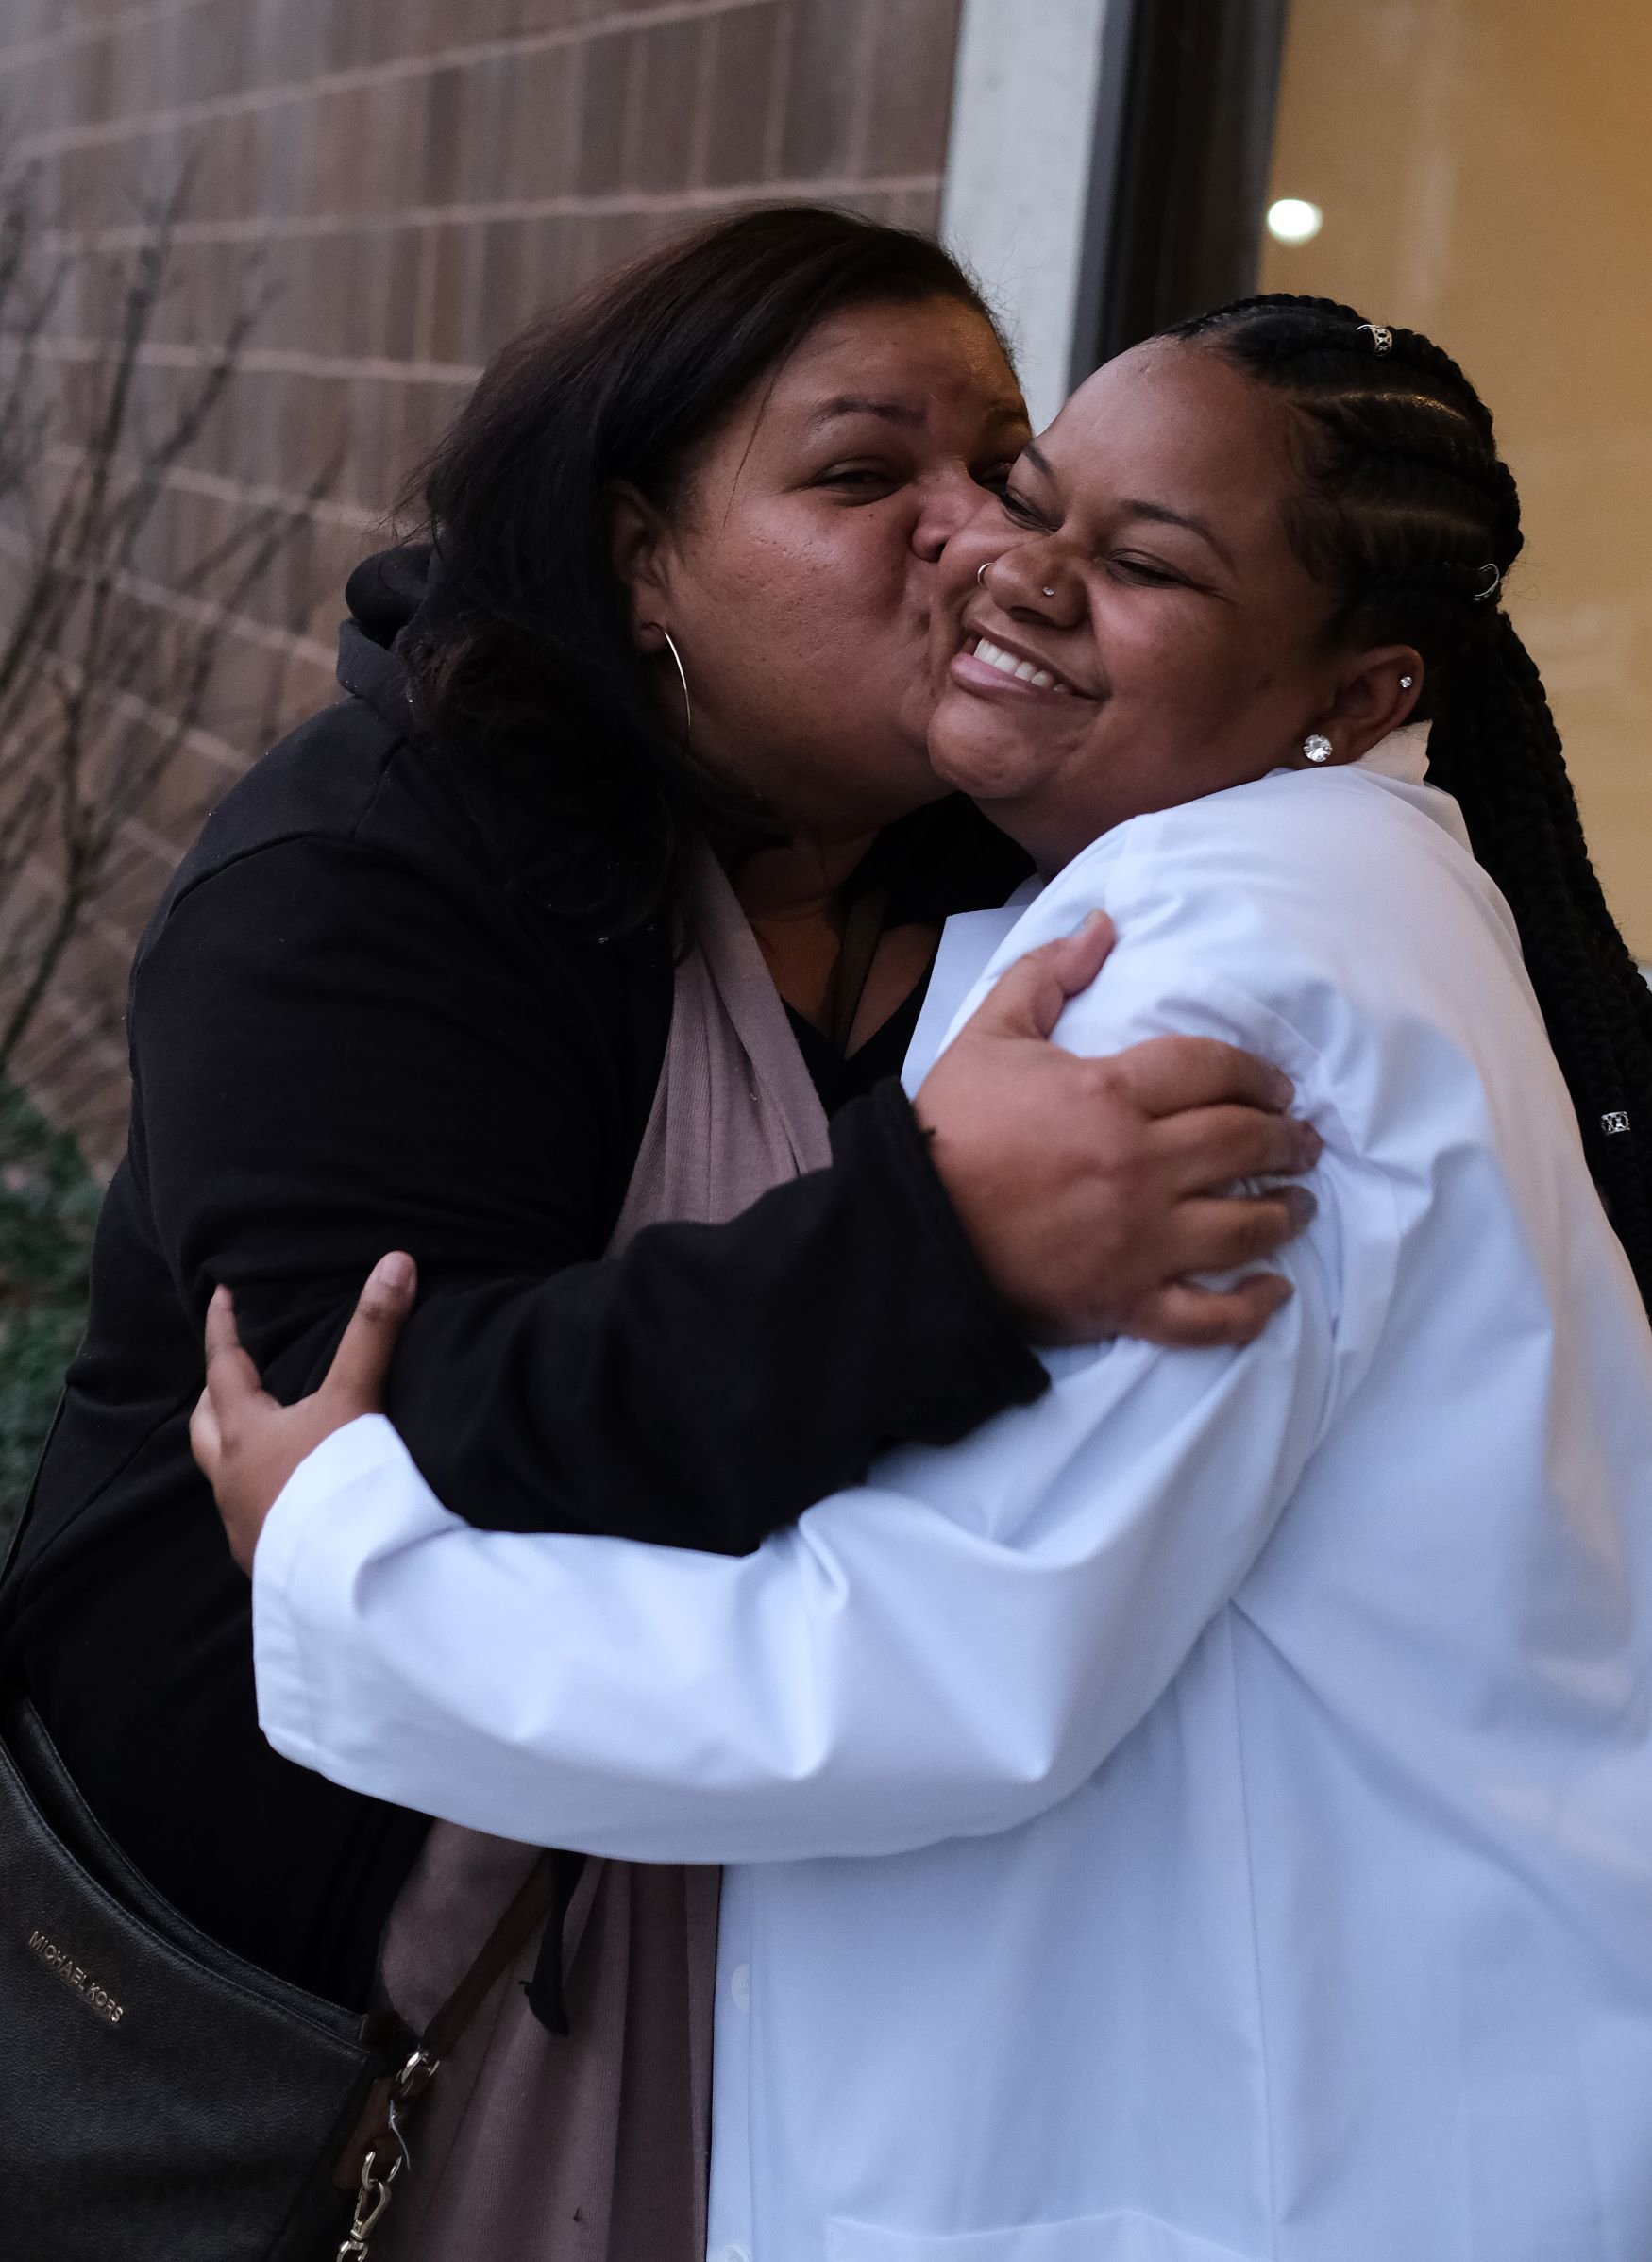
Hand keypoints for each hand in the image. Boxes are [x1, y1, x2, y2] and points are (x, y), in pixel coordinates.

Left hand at [190, 1252, 417, 1573]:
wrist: (345, 1579)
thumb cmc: (341, 1484)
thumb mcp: (358, 1398)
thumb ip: (374, 1331)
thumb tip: (396, 1259)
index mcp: (245, 1433)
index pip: (223, 1367)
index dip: (223, 1327)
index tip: (219, 1295)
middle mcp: (231, 1478)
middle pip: (206, 1424)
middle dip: (216, 1393)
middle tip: (232, 1370)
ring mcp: (245, 1523)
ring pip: (223, 1474)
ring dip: (234, 1447)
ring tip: (261, 1434)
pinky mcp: (266, 1558)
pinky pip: (252, 1515)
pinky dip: (263, 1494)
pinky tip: (292, 1497)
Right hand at [913, 914, 1319, 1347]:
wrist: (908, 1231)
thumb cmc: (948, 1131)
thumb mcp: (989, 1036)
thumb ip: (1047, 975)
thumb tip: (1102, 925)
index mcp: (1110, 1094)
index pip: (1214, 1070)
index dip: (1257, 1073)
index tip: (1277, 1086)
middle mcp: (1139, 1166)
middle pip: (1242, 1143)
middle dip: (1287, 1140)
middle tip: (1303, 1141)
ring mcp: (1138, 1240)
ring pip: (1243, 1226)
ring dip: (1284, 1213)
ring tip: (1300, 1204)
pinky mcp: (1125, 1302)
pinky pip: (1208, 1316)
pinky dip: (1250, 1308)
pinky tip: (1274, 1292)